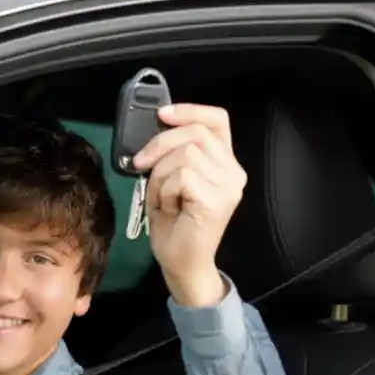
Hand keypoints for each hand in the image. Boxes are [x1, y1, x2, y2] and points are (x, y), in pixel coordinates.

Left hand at [133, 103, 246, 306]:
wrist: (181, 263)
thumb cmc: (174, 224)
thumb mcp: (170, 179)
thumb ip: (173, 153)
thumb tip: (157, 126)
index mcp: (225, 162)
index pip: (217, 120)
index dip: (189, 110)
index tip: (162, 114)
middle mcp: (233, 172)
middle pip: (195, 132)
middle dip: (159, 145)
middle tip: (141, 165)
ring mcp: (228, 186)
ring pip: (185, 154)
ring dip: (160, 175)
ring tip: (162, 197)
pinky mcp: (217, 200)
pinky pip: (181, 176)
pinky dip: (164, 191)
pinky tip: (168, 208)